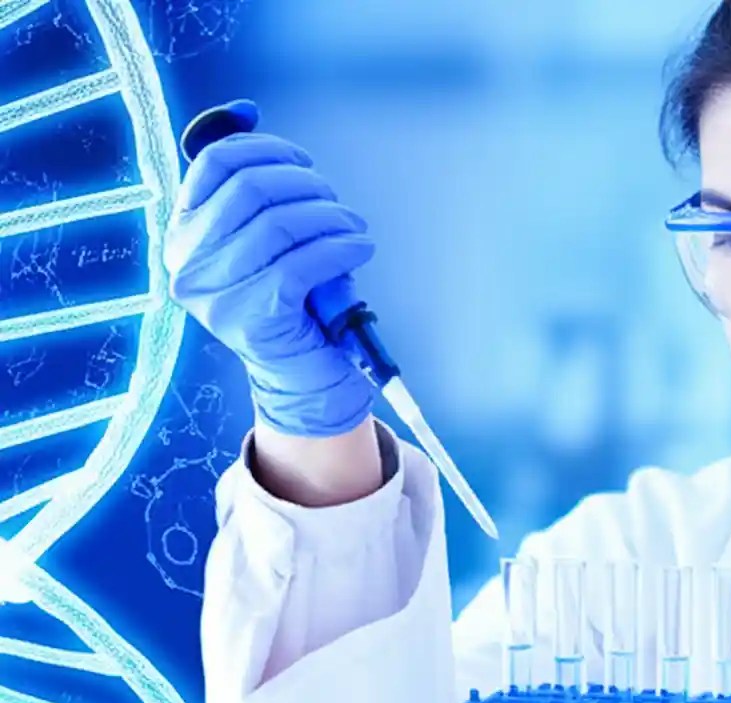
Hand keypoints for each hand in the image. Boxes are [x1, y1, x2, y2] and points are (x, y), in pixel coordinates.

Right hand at [165, 122, 375, 437]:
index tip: (302, 164)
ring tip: (354, 228)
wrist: (305, 376)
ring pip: (280, 224)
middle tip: (336, 204)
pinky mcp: (252, 320)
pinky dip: (342, 248)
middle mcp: (187, 265)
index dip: (267, 150)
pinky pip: (302, 263)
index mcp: (183, 235)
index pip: (214, 164)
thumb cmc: (292, 297)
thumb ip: (249, 181)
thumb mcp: (265, 236)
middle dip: (307, 185)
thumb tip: (243, 110)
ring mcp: (214, 296)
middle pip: (251, 188)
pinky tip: (359, 249)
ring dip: (332, 218)